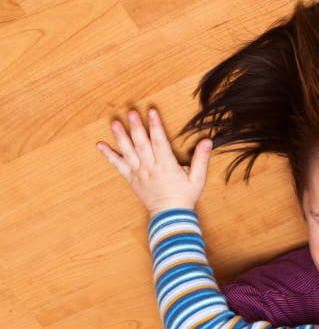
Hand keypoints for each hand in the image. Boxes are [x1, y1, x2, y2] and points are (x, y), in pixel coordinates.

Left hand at [96, 108, 211, 215]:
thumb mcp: (198, 179)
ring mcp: (139, 173)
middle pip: (142, 144)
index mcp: (166, 166)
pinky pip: (118, 166)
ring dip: (120, 137)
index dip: (156, 126)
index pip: (160, 143)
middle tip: (131, 112)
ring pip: (128, 152)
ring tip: (114, 123)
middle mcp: (150, 168)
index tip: (152, 111)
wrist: (170, 216)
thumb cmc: (185, 197)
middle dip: (136, 127)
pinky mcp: (132, 179)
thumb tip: (207, 141)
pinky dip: (109, 155)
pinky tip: (100, 145)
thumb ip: (201, 159)